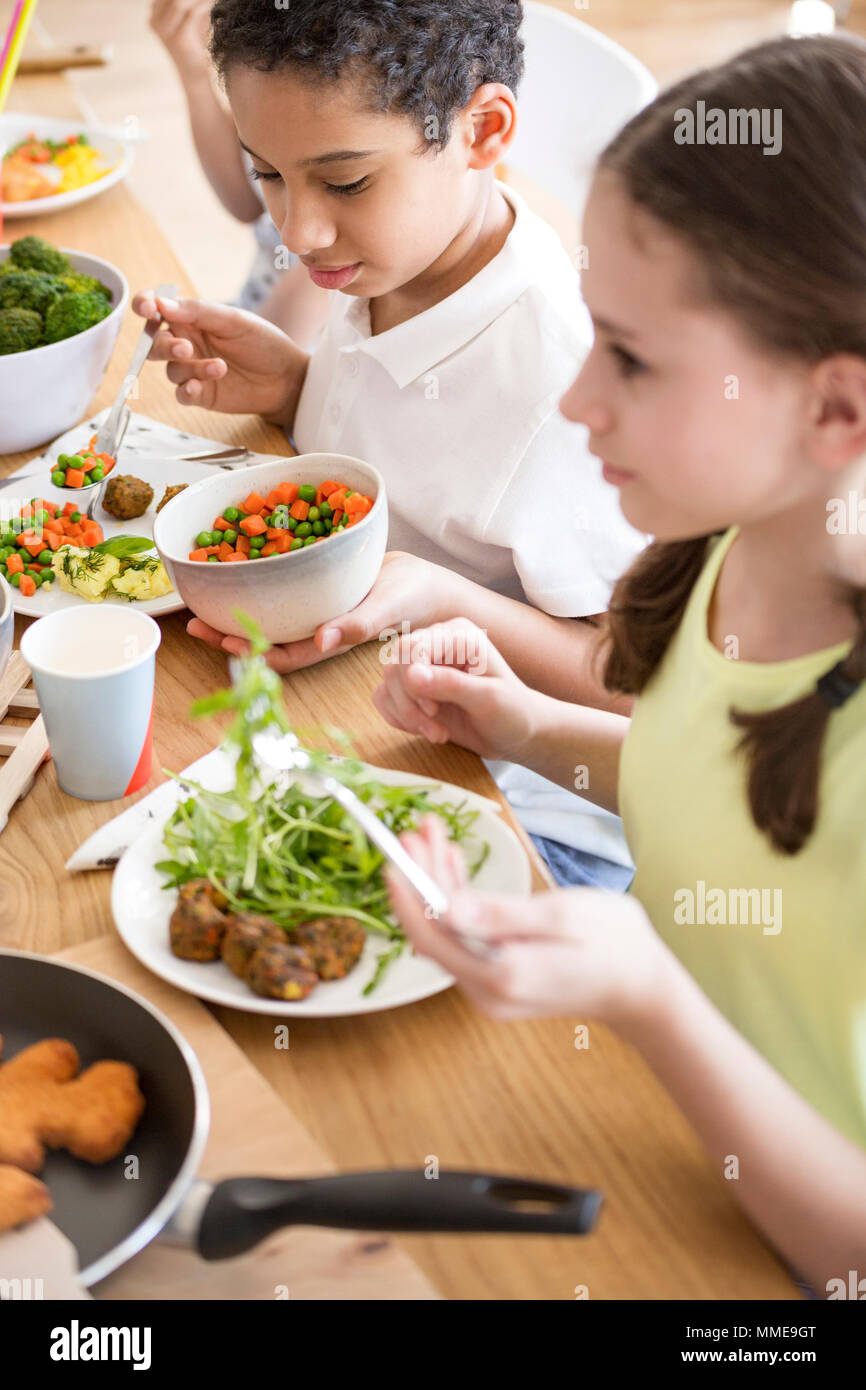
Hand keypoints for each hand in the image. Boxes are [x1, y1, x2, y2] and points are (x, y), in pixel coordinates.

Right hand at [133, 290, 306, 420]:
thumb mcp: (234, 320)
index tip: (147, 308)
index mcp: (191, 319)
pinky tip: (200, 387)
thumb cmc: (263, 343)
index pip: (156, 309)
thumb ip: (198, 311)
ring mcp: (193, 370)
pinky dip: (186, 390)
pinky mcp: (201, 395)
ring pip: (170, 370)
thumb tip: (161, 303)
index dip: (144, 305)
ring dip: (190, 368)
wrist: (286, 378)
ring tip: (220, 367)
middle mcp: (187, 343)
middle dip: (164, 345)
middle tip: (186, 348)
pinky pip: (181, 394)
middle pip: (155, 343)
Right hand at [150, 0, 211, 76]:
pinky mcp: (178, 39)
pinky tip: (212, 2)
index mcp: (155, 13)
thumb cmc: (196, 43)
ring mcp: (164, 31)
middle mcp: (154, 20)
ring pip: (178, 0)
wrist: (196, 75)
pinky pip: (192, 13)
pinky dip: (203, 4)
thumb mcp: (191, 16)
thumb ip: (192, 3)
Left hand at [186, 551, 458, 671]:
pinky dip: (261, 586)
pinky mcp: (321, 591)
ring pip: (271, 617)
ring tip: (203, 598)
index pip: (282, 655)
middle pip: (265, 638)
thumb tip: (324, 642)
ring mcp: (317, 612)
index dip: (248, 653)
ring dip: (239, 609)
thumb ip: (359, 625)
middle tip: (192, 619)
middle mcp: (317, 630)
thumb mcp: (389, 609)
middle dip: (228, 633)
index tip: (220, 640)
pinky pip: (284, 593)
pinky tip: (241, 570)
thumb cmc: (417, 600)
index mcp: (329, 641)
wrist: (432, 584)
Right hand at [372, 617, 539, 761]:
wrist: (515, 733)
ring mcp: (422, 665)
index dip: (412, 681)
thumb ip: (451, 685)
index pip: (412, 647)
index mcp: (457, 635)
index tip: (433, 710)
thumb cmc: (512, 712)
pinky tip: (427, 729)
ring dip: (406, 715)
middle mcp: (436, 644)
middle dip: (409, 703)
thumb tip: (411, 675)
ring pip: (387, 683)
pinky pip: (384, 698)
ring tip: (438, 733)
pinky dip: (399, 719)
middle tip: (436, 728)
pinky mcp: (411, 687)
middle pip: (394, 665)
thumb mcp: (489, 699)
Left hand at [386, 816, 668, 1031]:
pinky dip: (458, 899)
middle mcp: (487, 990)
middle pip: (436, 929)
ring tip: (432, 835)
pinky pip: (466, 936)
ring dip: (438, 882)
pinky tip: (453, 864)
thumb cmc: (614, 944)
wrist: (644, 988)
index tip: (396, 855)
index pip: (433, 934)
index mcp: (500, 975)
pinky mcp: (500, 978)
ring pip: (449, 929)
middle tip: (416, 830)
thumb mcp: (562, 917)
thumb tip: (448, 905)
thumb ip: (502, 914)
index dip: (409, 893)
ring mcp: (492, 988)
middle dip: (421, 877)